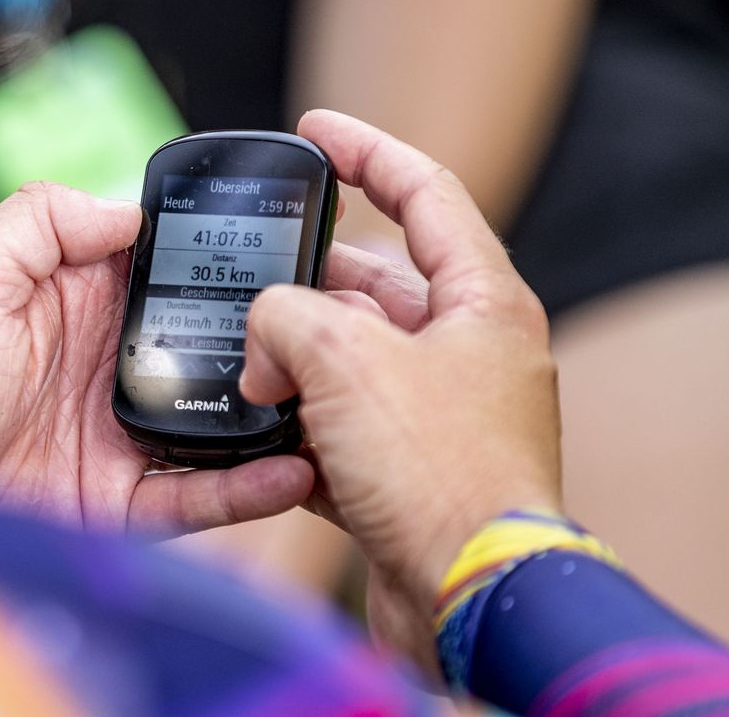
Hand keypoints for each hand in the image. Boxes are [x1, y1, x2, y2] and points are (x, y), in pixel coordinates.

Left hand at [0, 182, 313, 536]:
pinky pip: (195, 493)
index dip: (224, 256)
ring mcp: (119, 431)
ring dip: (272, 414)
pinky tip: (291, 472)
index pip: (169, 266)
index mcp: (76, 298)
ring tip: (331, 406)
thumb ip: (40, 224)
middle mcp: (109, 361)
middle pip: (210, 342)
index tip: (284, 245)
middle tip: (331, 332)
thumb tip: (128, 206)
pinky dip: (245, 489)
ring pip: (217, 419)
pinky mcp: (119, 499)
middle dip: (269, 338)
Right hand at [240, 111, 562, 666]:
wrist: (468, 600)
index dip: (365, 150)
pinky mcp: (409, 471)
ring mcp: (440, 414)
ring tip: (247, 368)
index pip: (425, 191)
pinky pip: (345, 426)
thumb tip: (264, 344)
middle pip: (377, 284)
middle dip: (307, 283)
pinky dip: (303, 426)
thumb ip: (286, 317)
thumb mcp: (345, 362)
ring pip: (351, 360)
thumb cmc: (438, 474)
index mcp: (481, 301)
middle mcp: (469, 351)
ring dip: (296, 363)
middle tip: (250, 280)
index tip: (315, 129)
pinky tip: (262, 434)